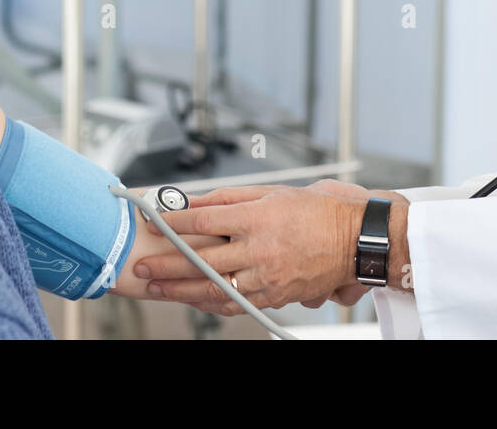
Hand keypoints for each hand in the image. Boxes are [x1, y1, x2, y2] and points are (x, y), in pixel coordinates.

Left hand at [131, 183, 367, 315]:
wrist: (354, 241)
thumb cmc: (316, 211)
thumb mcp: (272, 192)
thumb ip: (229, 198)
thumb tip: (194, 200)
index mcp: (259, 218)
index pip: (205, 220)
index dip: (175, 223)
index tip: (154, 223)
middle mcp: (261, 249)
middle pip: (203, 260)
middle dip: (167, 265)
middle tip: (141, 266)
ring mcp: (269, 276)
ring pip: (215, 289)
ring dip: (181, 290)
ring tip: (157, 287)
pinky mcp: (276, 295)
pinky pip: (237, 304)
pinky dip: (210, 302)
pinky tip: (192, 298)